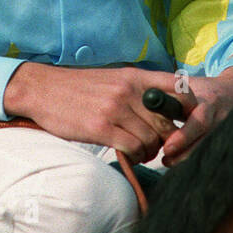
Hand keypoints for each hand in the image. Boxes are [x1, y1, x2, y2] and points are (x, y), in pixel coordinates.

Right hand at [3, 62, 196, 163]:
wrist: (42, 89)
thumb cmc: (78, 87)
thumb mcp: (113, 78)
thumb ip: (138, 88)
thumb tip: (164, 103)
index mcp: (135, 76)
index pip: (178, 89)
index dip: (190, 109)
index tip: (186, 122)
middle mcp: (129, 91)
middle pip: (167, 122)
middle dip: (167, 139)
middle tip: (160, 146)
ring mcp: (115, 109)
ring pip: (152, 139)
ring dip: (151, 151)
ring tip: (142, 152)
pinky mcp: (101, 128)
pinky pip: (133, 148)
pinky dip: (136, 156)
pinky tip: (130, 154)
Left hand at [160, 65, 232, 165]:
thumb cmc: (204, 90)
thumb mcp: (190, 86)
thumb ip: (171, 94)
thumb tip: (147, 101)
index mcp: (210, 104)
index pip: (199, 122)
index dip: (184, 137)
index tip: (167, 148)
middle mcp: (220, 120)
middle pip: (204, 143)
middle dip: (183, 155)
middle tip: (165, 160)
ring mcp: (225, 132)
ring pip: (207, 151)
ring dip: (187, 159)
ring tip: (168, 162)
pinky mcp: (227, 141)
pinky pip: (211, 154)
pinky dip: (196, 159)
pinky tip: (180, 161)